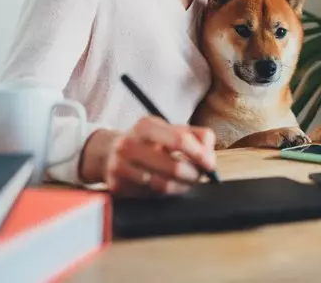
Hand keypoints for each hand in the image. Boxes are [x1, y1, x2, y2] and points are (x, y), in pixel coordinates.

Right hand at [82, 116, 216, 195]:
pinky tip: (163, 184)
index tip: (210, 164)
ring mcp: (120, 166)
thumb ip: (198, 136)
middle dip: (193, 175)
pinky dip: (163, 193)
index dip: (200, 154)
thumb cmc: (151, 142)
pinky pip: (150, 195)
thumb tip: (210, 157)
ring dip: (180, 186)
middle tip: (198, 176)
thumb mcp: (172, 130)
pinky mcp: (117, 186)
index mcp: (146, 126)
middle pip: (174, 167)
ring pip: (163, 185)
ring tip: (184, 181)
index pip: (181, 140)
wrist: (111, 153)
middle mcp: (129, 144)